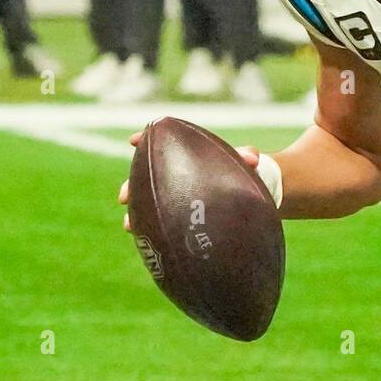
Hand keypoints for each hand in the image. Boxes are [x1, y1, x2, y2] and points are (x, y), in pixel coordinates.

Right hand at [120, 130, 260, 232]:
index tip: (133, 141)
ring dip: (136, 212)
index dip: (144, 141)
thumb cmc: (247, 172)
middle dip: (131, 184)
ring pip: (149, 202)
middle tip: (124, 196)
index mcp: (187, 156)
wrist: (256, 195)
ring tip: (129, 224)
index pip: (161, 144)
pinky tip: (144, 239)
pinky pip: (162, 222)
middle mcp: (176, 175)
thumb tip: (252, 157)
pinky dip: (150, 229)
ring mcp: (176, 196)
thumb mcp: (247, 162)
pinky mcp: (181, 217)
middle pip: (147, 176)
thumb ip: (246, 156)